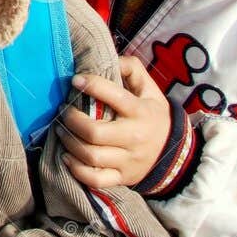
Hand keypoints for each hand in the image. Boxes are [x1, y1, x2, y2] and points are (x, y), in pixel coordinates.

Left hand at [58, 57, 171, 188]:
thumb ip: (132, 69)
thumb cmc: (154, 116)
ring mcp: (127, 161)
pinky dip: (77, 169)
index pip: (113, 97)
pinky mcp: (122, 177)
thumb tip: (110, 58)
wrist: (175, 154)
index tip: (75, 80)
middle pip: (94, 132)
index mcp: (140, 112)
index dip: (91, 85)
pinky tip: (67, 156)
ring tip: (61, 130)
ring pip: (90, 156)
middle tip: (63, 111)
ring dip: (69, 142)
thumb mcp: (150, 90)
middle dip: (72, 120)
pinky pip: (95, 178)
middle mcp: (134, 137)